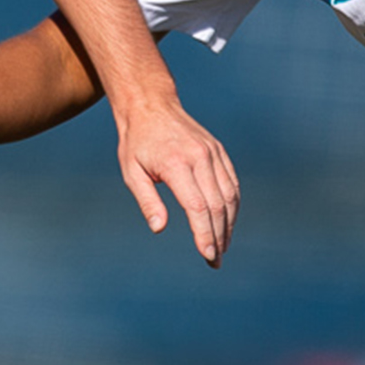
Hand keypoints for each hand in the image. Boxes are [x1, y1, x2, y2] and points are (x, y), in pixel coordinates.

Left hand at [112, 98, 237, 266]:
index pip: (198, 207)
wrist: (150, 105)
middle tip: (214, 260)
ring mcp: (212, 153)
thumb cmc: (136, 142)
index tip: (207, 255)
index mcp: (176, 164)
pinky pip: (232, 183)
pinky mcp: (219, 151)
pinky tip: (227, 222)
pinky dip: (233, 205)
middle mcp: (199, 157)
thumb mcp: (131, 171)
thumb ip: (147, 200)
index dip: (204, 234)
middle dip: (218, 236)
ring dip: (228, 224)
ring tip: (221, 247)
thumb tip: (159, 228)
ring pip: (229, 195)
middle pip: (217, 205)